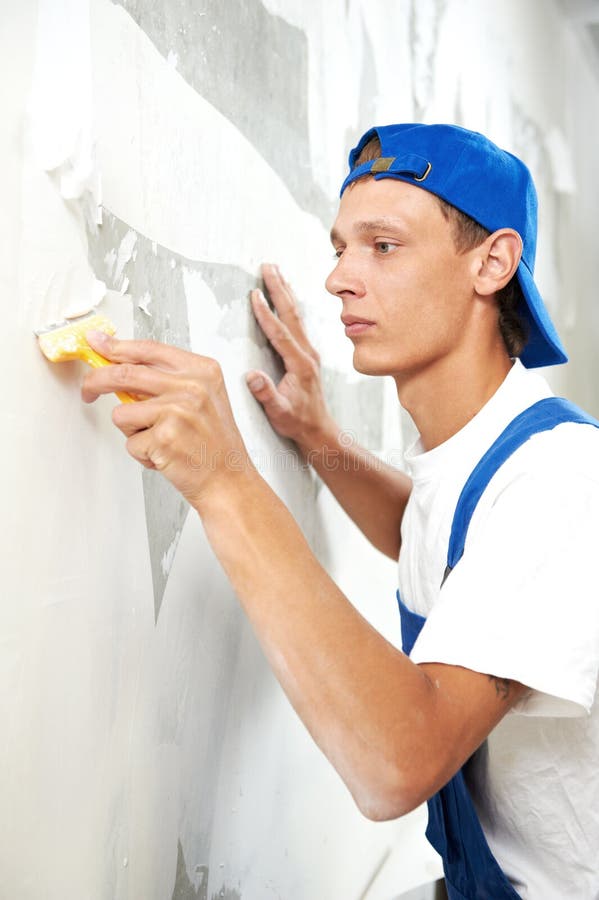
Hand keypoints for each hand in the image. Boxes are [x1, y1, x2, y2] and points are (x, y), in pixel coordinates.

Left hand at [81, 333, 252, 510]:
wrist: (228, 480)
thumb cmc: (213, 444)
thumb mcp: (203, 398)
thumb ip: (166, 379)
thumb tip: (122, 364)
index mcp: (202, 371)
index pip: (149, 349)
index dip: (116, 346)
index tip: (97, 344)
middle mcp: (192, 387)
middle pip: (125, 373)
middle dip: (97, 382)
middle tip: (89, 390)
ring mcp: (178, 411)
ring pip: (122, 412)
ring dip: (131, 430)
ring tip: (158, 439)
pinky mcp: (164, 437)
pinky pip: (130, 441)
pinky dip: (141, 452)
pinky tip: (164, 455)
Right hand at [247, 264, 332, 448]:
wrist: (318, 430)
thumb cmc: (298, 422)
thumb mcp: (280, 413)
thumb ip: (266, 395)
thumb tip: (252, 376)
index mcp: (300, 365)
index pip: (280, 333)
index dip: (266, 314)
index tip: (254, 295)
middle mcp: (308, 354)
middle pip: (292, 315)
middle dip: (279, 289)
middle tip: (268, 266)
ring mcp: (309, 352)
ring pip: (296, 315)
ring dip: (285, 292)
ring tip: (275, 271)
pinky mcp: (307, 354)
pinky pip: (297, 323)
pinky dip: (289, 305)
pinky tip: (286, 296)